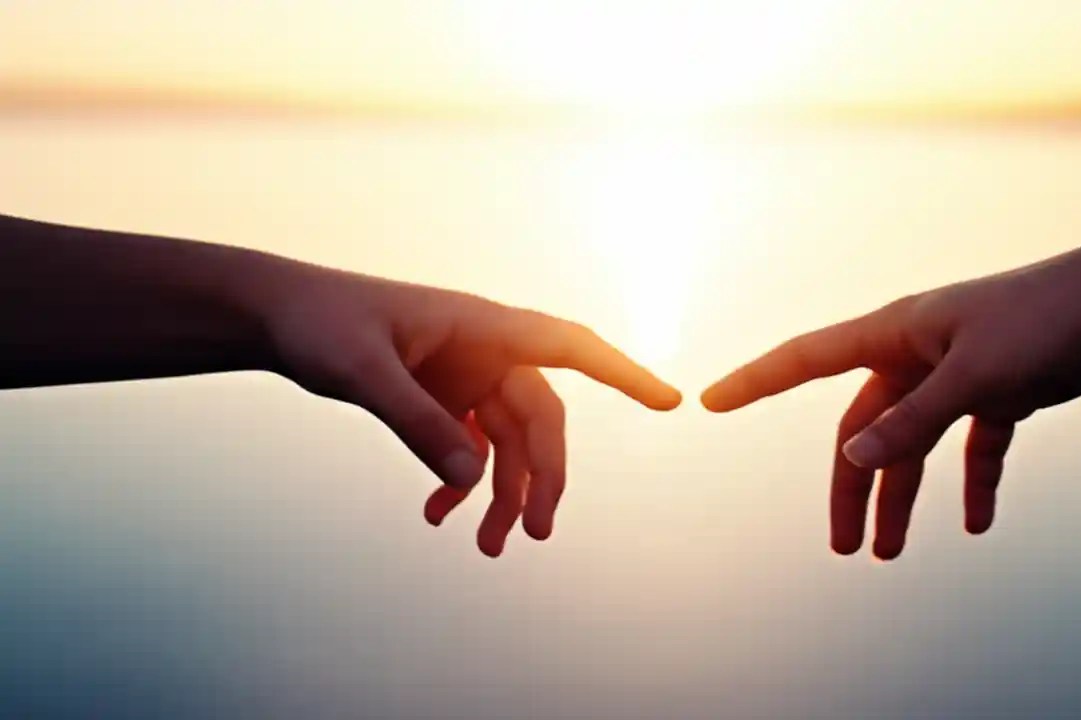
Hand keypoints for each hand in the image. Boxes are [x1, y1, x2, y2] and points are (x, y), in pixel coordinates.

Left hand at [262, 263, 680, 556]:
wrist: (275, 317)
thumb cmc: (318, 322)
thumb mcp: (361, 371)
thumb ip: (416, 422)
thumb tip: (472, 482)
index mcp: (482, 325)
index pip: (570, 346)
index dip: (623, 373)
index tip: (668, 401)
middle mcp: (484, 350)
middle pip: (538, 418)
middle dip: (542, 477)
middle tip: (534, 534)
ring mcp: (464, 375)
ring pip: (507, 442)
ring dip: (502, 494)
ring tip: (488, 548)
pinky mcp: (440, 398)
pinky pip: (468, 447)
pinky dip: (460, 483)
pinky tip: (438, 515)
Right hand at [702, 251, 1080, 558]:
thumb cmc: (1049, 319)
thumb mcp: (977, 377)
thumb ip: (915, 420)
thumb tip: (853, 459)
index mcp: (896, 333)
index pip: (805, 358)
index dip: (754, 381)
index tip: (709, 401)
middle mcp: (917, 352)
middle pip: (865, 427)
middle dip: (855, 488)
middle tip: (849, 549)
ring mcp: (957, 371)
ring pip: (913, 442)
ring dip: (905, 496)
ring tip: (893, 552)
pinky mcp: (1001, 388)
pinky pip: (972, 445)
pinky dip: (971, 480)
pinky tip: (977, 521)